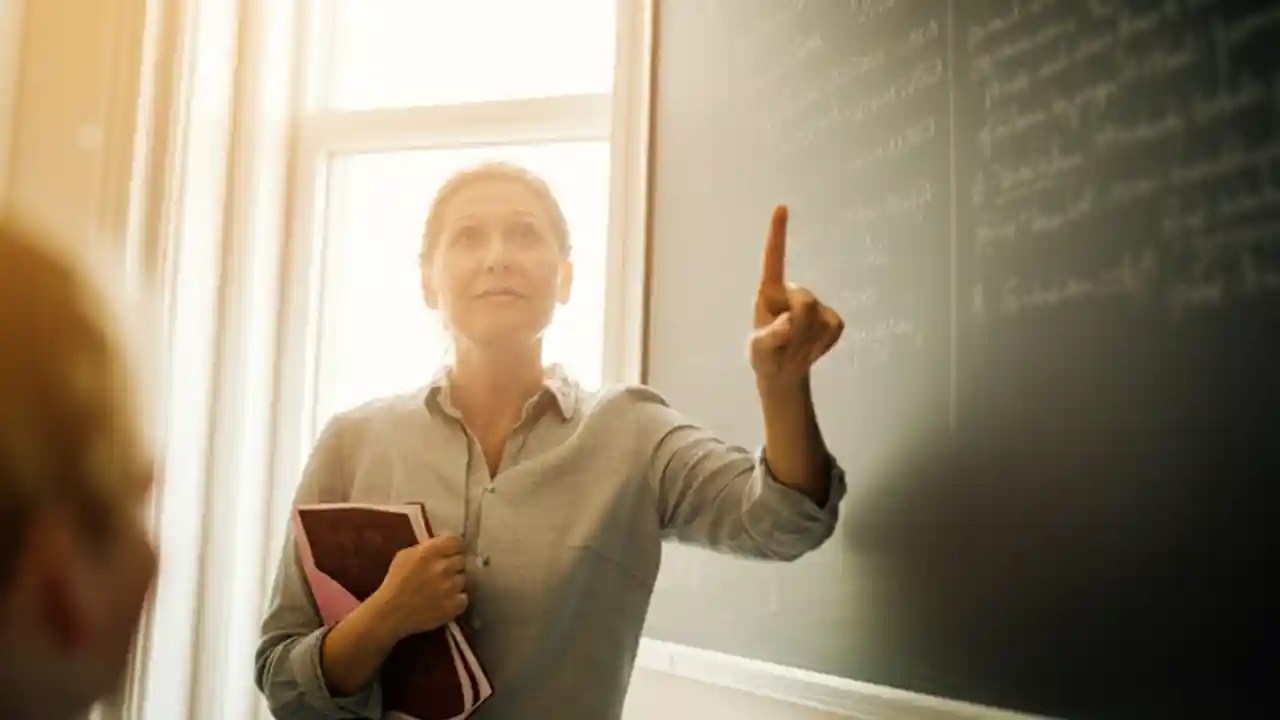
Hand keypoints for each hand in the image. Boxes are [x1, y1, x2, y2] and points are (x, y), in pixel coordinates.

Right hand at [369, 534, 468, 639]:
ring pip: (463, 579)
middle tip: (444, 572)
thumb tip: (442, 546)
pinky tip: (445, 601)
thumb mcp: (405, 556)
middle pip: (462, 560)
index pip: (456, 541)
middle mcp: (444, 567)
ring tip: (443, 589)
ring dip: (455, 583)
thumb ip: (426, 548)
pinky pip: (464, 598)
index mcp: (430, 552)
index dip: (455, 546)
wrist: (390, 613)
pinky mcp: (454, 606)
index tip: (452, 552)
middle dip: (454, 564)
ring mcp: (451, 587)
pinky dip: (456, 600)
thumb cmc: (394, 582)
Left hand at [751, 205, 843, 385]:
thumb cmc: (765, 354)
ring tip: (794, 350)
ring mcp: (816, 304)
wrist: (784, 371)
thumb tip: (789, 322)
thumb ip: (769, 337)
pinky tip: (811, 349)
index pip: (773, 259)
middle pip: (805, 301)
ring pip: (819, 318)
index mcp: (770, 292)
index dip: (777, 234)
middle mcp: (793, 291)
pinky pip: (833, 329)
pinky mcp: (833, 319)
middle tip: (785, 347)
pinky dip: (822, 345)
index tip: (781, 207)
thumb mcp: (759, 351)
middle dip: (797, 328)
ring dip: (806, 342)